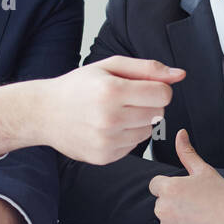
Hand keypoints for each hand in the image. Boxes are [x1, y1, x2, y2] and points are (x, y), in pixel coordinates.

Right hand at [0, 56, 183, 163]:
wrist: (44, 113)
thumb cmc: (77, 87)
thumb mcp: (109, 66)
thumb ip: (147, 68)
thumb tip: (179, 75)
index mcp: (112, 91)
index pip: (163, 94)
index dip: (158, 89)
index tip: (143, 88)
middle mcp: (110, 118)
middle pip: (159, 113)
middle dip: (148, 104)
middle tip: (125, 100)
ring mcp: (107, 140)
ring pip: (148, 132)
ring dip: (138, 122)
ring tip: (115, 114)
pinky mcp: (104, 157)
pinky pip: (134, 146)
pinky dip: (126, 137)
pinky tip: (107, 128)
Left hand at [148, 130, 223, 223]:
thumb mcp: (205, 171)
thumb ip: (187, 153)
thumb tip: (180, 135)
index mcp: (168, 189)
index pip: (156, 185)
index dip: (171, 187)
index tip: (186, 192)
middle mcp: (163, 209)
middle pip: (161, 203)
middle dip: (174, 203)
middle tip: (197, 205)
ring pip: (166, 220)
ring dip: (177, 219)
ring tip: (199, 217)